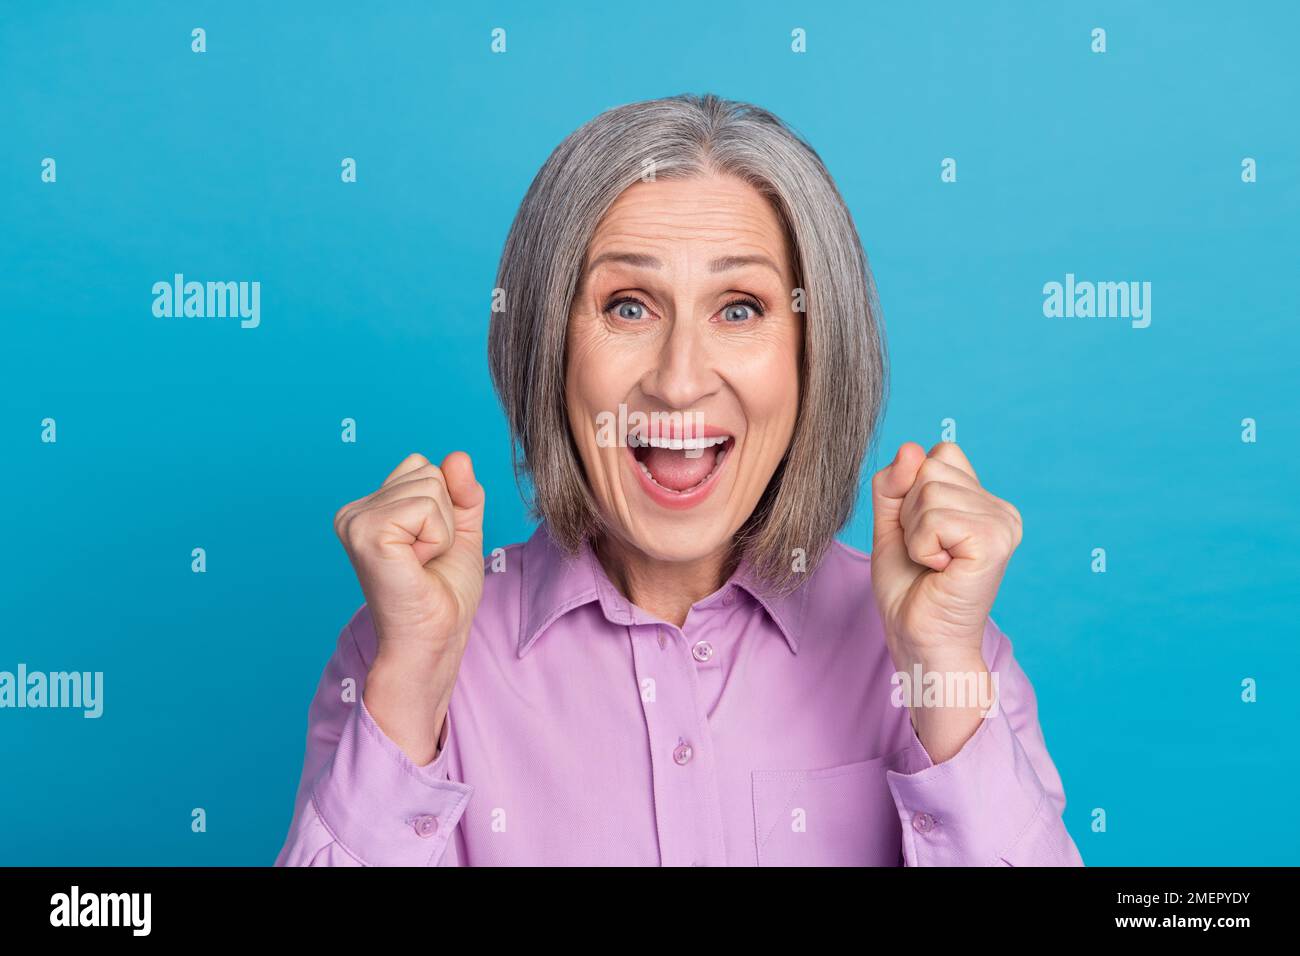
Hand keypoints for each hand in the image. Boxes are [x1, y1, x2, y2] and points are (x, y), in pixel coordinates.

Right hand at [333, 451, 485, 762]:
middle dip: (445, 516)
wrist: (435, 637)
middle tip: (427, 558)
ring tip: (422, 563)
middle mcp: (354, 512)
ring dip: (442, 530)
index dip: (445, 506)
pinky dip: (437, 537)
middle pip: (428, 471)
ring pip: (431, 486)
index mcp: (368, 509)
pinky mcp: (367, 534)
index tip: (430, 547)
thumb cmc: (443, 593)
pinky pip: (426, 507)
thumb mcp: (461, 530)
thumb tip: (457, 456)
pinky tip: (418, 564)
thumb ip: (462, 491)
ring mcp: (356, 521)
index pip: (423, 465)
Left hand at [870, 442, 1021, 758]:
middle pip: (929, 467)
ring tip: (933, 564)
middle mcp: (1001, 509)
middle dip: (908, 512)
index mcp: (983, 501)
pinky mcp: (994, 543)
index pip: (937, 454)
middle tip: (926, 554)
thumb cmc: (909, 589)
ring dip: (914, 532)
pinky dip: (922, 545)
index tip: (922, 536)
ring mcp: (1003, 524)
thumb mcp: (890, 524)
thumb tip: (910, 449)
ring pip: (928, 490)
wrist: (920, 640)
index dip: (910, 492)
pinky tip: (941, 570)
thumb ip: (894, 484)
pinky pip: (935, 518)